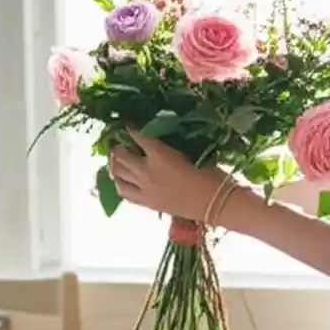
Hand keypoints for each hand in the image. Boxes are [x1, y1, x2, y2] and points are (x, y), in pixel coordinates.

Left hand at [107, 131, 230, 220]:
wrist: (214, 203)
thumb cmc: (209, 175)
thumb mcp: (190, 154)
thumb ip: (171, 149)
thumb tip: (162, 145)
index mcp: (159, 153)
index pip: (138, 136)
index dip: (132, 129)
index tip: (129, 126)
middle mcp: (146, 170)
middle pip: (122, 156)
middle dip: (118, 147)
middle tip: (118, 144)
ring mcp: (144, 188)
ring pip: (118, 174)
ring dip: (114, 165)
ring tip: (115, 162)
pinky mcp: (147, 203)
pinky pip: (125, 193)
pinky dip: (120, 185)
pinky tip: (121, 181)